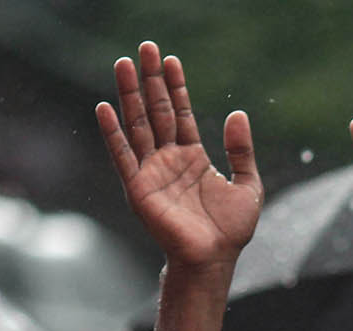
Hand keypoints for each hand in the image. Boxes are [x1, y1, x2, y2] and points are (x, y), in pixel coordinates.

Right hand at [99, 44, 260, 269]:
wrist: (214, 260)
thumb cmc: (231, 231)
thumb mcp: (248, 184)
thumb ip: (242, 150)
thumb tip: (238, 114)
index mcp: (192, 157)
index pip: (180, 113)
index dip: (176, 87)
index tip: (171, 60)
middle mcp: (168, 160)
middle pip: (156, 111)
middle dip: (150, 80)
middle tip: (145, 48)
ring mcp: (152, 173)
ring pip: (138, 125)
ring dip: (129, 95)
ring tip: (123, 63)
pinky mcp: (139, 189)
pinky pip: (123, 156)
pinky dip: (112, 133)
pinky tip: (104, 108)